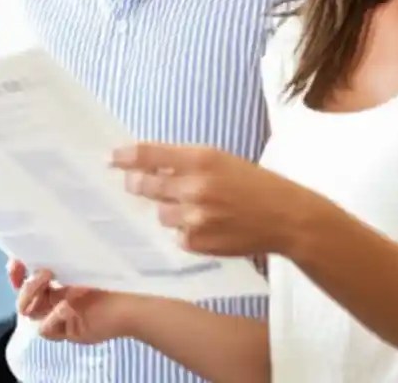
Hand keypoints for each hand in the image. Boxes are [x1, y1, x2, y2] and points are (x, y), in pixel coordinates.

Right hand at [9, 260, 138, 344]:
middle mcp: (55, 298)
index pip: (25, 277)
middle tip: (33, 271)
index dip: (16, 271)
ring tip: (49, 281)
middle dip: (23, 283)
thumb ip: (65, 250)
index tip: (15, 260)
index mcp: (57, 280)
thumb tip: (48, 228)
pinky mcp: (67, 331)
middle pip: (23, 296)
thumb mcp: (85, 257)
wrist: (134, 300)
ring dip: (32, 295)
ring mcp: (59, 316)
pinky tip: (66, 306)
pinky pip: (45, 329)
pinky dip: (52, 317)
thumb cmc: (114, 275)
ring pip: (29, 312)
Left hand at [111, 143, 322, 256]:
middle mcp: (195, 187)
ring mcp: (195, 217)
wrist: (287, 218)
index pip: (148, 154)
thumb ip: (183, 161)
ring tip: (195, 209)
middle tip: (135, 184)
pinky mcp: (197, 242)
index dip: (124, 157)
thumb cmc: (253, 185)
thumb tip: (143, 164)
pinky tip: (207, 226)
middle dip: (136, 184)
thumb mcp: (221, 160)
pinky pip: (175, 235)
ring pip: (159, 213)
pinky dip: (184, 231)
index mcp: (201, 158)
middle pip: (143, 185)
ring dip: (168, 210)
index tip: (110, 159)